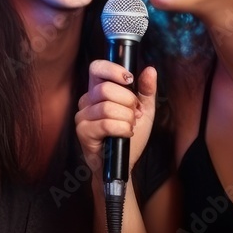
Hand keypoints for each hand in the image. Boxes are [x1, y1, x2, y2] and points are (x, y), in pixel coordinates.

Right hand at [75, 60, 156, 176]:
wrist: (124, 163)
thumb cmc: (130, 136)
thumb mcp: (144, 110)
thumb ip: (147, 90)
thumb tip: (150, 70)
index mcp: (98, 90)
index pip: (97, 68)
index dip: (113, 70)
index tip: (129, 79)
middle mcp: (86, 100)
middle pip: (106, 89)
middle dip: (128, 101)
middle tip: (135, 114)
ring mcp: (82, 116)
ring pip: (107, 107)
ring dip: (127, 118)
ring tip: (129, 126)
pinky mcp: (83, 132)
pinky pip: (106, 124)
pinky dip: (122, 129)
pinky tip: (126, 134)